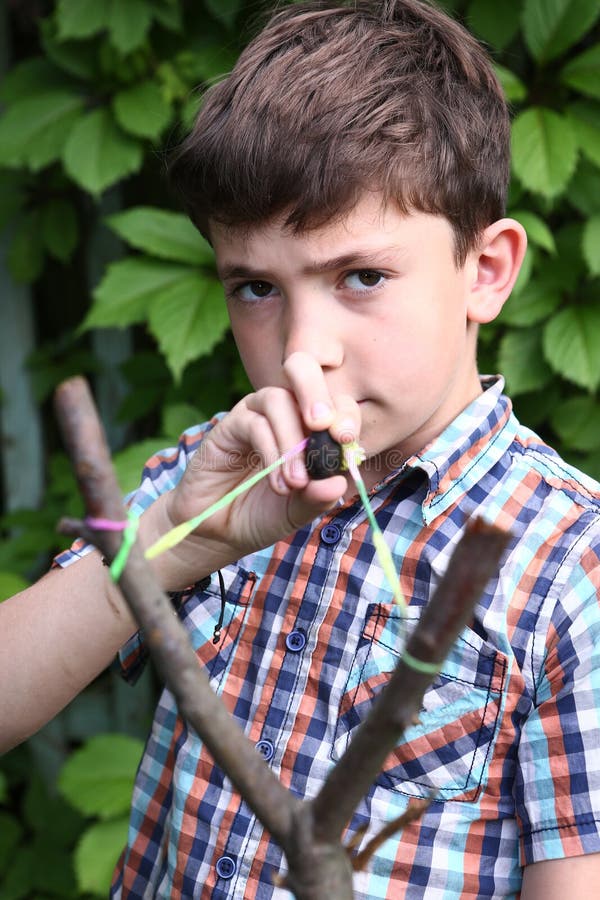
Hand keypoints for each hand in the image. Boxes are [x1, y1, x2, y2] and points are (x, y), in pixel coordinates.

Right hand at [143, 353, 359, 588]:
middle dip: (321, 397)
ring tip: (297, 481)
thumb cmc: (263, 513)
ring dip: (293, 441)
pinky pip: (254, 423)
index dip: (347, 415)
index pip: (335, 402)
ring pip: (279, 399)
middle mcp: (283, 412)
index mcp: (309, 425)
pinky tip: (277, 483)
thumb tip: (340, 482)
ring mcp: (255, 415)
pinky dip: (272, 452)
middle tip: (334, 433)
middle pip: (305, 374)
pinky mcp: (228, 425)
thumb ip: (318, 498)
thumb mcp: (298, 510)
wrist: (219, 531)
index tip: (350, 444)